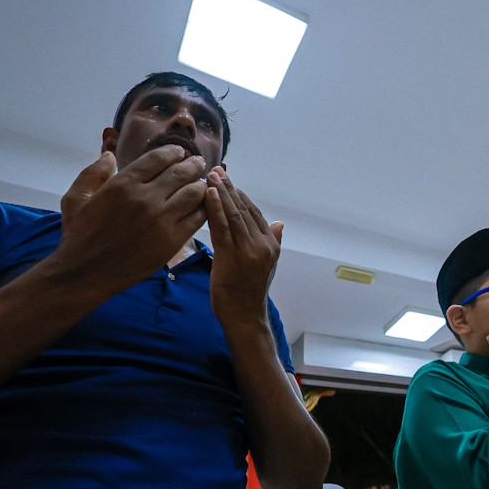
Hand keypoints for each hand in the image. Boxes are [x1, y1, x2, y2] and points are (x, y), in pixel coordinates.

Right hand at [53, 147, 207, 294]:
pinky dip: (203, 208)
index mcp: (123, 184)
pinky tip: (203, 205)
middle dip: (193, 165)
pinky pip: (196, 218)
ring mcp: (162, 219)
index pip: (157, 159)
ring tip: (203, 183)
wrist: (87, 273)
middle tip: (199, 163)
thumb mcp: (76, 198)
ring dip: (201, 185)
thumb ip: (93, 173)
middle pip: (180, 173)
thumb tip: (110, 155)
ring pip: (193, 194)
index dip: (172, 153)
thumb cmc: (79, 235)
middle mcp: (146, 198)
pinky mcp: (172, 240)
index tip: (179, 152)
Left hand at [205, 167, 281, 329]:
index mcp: (271, 244)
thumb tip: (280, 224)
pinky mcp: (231, 257)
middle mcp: (263, 244)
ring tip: (210, 176)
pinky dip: (214, 208)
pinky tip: (207, 194)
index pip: (254, 212)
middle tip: (216, 170)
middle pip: (243, 209)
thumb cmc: (249, 293)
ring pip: (233, 214)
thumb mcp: (266, 266)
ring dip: (220, 193)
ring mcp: (248, 251)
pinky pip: (221, 227)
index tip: (228, 178)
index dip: (240, 194)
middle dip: (229, 187)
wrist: (245, 318)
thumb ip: (272, 242)